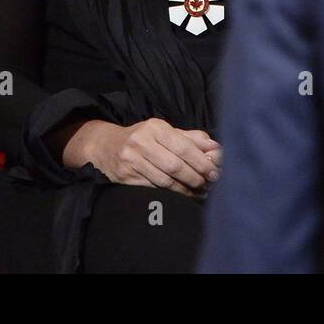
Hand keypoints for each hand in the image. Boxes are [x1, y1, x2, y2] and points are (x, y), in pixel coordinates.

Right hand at [81, 118, 221, 196]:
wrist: (106, 147)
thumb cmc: (143, 138)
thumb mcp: (164, 132)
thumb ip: (191, 139)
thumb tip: (217, 148)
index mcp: (155, 127)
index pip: (183, 146)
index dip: (201, 161)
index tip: (215, 172)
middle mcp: (142, 142)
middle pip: (175, 165)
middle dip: (195, 177)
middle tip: (210, 184)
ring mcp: (132, 160)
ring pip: (165, 180)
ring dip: (186, 189)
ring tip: (200, 192)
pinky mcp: (126, 177)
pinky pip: (154, 188)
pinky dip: (172, 194)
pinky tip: (183, 195)